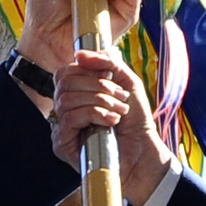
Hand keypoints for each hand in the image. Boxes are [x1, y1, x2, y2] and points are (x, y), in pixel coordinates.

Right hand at [52, 49, 175, 205]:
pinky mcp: (61, 143)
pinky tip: (111, 122)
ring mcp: (61, 126)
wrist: (143, 151)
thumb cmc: (134, 120)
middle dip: (97, 85)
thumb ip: (107, 62)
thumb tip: (79, 54)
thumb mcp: (126, 81)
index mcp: (76, 93)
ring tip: (119, 111)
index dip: (87, 69)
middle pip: (64, 82)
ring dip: (99, 101)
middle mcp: (65, 108)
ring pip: (67, 99)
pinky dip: (94, 114)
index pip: (65, 72)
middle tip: (120, 96)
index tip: (112, 78)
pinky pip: (70, 118)